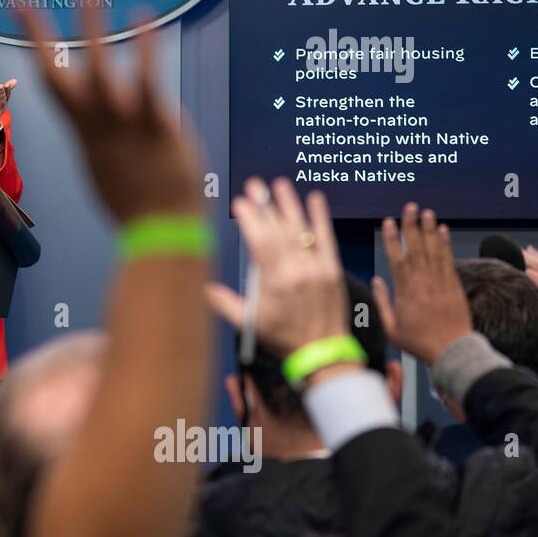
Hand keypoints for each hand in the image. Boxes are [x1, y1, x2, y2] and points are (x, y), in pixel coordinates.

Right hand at [17, 3, 200, 220]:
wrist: (162, 228)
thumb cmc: (137, 202)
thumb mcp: (109, 165)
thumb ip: (104, 138)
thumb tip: (103, 129)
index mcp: (82, 131)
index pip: (50, 83)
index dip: (34, 48)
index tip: (21, 17)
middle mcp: (94, 124)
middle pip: (56, 74)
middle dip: (37, 35)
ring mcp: (121, 124)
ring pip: (99, 71)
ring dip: (91, 29)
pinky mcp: (154, 125)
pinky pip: (146, 82)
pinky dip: (144, 49)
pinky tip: (144, 18)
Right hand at [207, 177, 347, 357]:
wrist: (322, 351)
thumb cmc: (283, 338)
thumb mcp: (250, 324)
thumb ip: (226, 303)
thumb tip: (204, 288)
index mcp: (276, 283)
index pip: (261, 242)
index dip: (251, 220)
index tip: (240, 202)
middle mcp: (298, 271)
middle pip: (279, 231)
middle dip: (265, 205)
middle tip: (255, 185)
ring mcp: (317, 267)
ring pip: (301, 230)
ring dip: (290, 205)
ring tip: (279, 185)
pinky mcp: (332, 268)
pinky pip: (326, 238)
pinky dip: (320, 217)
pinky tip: (315, 199)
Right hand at [371, 203, 472, 364]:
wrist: (451, 350)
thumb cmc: (418, 342)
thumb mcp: (391, 328)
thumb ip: (382, 302)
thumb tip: (377, 279)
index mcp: (405, 292)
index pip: (397, 259)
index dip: (393, 238)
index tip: (389, 221)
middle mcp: (423, 283)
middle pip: (416, 249)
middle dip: (412, 226)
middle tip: (410, 207)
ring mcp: (440, 283)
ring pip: (433, 251)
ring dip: (429, 229)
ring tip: (427, 212)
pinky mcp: (454, 286)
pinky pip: (448, 260)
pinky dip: (445, 244)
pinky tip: (442, 230)